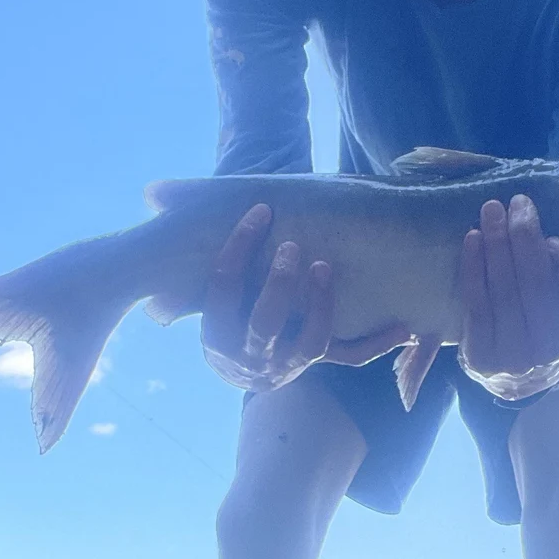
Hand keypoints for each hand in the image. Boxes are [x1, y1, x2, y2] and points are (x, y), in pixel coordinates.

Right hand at [201, 204, 410, 391]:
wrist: (241, 367)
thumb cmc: (223, 305)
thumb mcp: (203, 280)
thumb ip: (194, 234)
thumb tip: (152, 191)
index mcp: (216, 330)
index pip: (223, 287)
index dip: (239, 247)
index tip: (259, 210)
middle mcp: (250, 353)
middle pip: (265, 321)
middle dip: (280, 284)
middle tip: (294, 247)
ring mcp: (287, 363)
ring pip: (310, 341)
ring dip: (322, 305)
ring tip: (327, 270)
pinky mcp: (314, 363)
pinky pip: (348, 357)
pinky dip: (377, 343)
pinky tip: (405, 326)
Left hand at [459, 194, 558, 400]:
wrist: (520, 379)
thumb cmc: (551, 326)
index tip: (554, 237)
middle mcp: (554, 347)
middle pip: (536, 280)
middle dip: (524, 234)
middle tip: (516, 202)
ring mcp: (515, 356)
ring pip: (503, 287)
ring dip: (495, 242)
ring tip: (491, 210)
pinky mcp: (482, 358)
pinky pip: (475, 302)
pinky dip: (472, 266)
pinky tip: (473, 239)